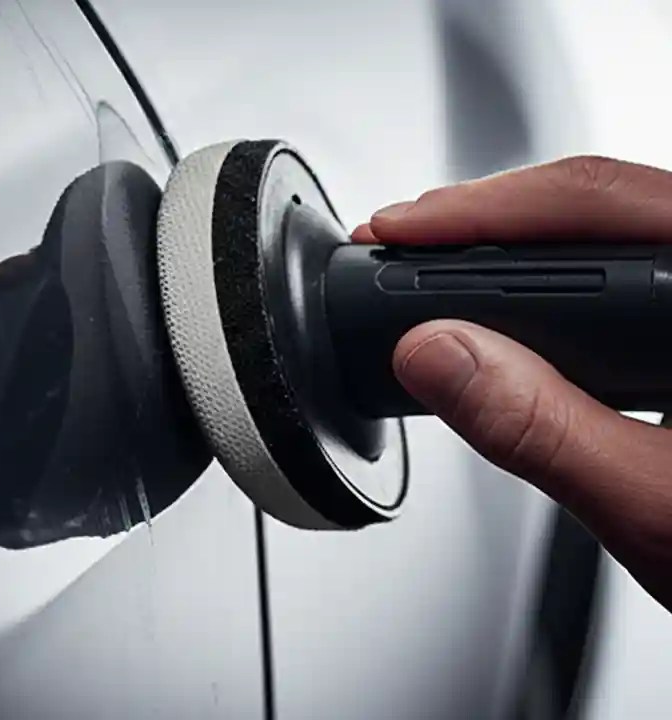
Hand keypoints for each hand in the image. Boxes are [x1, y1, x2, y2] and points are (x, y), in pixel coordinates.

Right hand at [352, 156, 671, 610]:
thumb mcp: (665, 513)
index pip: (606, 205)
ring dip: (524, 260)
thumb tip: (440, 356)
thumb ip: (545, 430)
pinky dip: (563, 299)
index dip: (481, 213)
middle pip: (613, 208)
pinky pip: (642, 282)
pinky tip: (516, 324)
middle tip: (403, 252)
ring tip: (442, 283)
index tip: (400, 235)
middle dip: (491, 228)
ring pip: (626, 241)